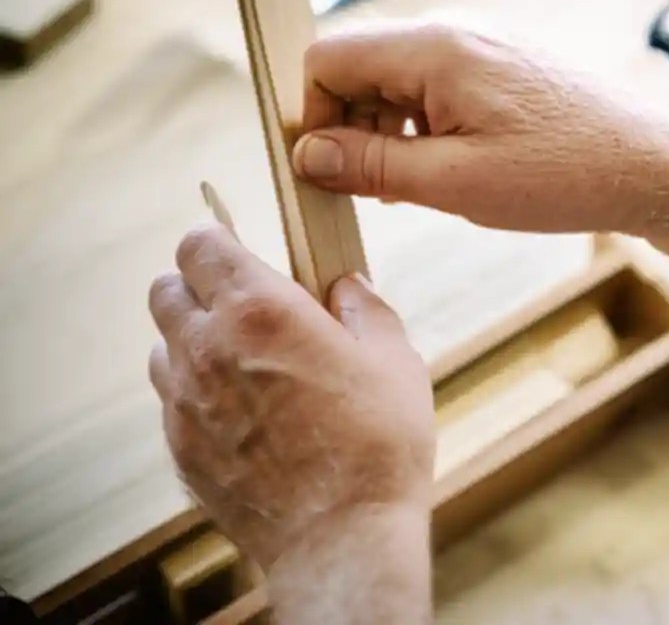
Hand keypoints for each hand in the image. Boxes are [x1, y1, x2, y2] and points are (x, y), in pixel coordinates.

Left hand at [147, 224, 433, 569]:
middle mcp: (207, 349)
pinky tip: (246, 414)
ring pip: (163, 346)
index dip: (219, 241)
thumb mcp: (395, 361)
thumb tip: (347, 284)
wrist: (343, 537)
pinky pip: (173, 401)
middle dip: (200, 287)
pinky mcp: (180, 448)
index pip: (200, 244)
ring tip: (247, 364)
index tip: (242, 253)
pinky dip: (198, 394)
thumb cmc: (378, 446)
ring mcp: (185, 402)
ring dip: (194, 341)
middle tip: (247, 308)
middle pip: (166, 289)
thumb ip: (364, 308)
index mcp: (260, 311)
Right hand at [291, 21, 668, 233]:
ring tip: (420, 188)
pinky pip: (436, 89)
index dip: (313, 115)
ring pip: (398, 82)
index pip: (328, 56)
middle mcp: (455, 32)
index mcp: (435, 48)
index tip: (327, 170)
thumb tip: (308, 155)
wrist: (650, 169)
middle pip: (361, 67)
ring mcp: (481, 46)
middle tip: (377, 191)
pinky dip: (425, 129)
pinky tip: (449, 172)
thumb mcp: (454, 183)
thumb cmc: (565, 174)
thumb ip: (370, 166)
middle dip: (353, 128)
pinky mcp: (502, 68)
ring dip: (389, 134)